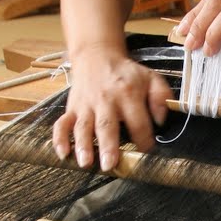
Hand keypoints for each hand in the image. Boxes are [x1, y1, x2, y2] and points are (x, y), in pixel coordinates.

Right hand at [52, 47, 171, 170]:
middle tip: (109, 165)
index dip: (144, 138)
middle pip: (106, 125)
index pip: (138, 121)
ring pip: (83, 127)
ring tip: (85, 163)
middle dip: (107, 146)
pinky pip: (62, 124)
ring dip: (83, 145)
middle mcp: (105, 100)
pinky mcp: (72, 108)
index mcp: (128, 94)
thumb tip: (161, 120)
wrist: (97, 56)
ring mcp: (86, 105)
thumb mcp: (150, 77)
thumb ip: (161, 96)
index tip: (147, 151)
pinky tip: (62, 153)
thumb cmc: (126, 73)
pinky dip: (59, 139)